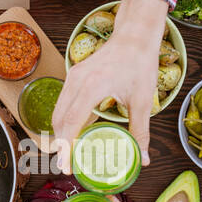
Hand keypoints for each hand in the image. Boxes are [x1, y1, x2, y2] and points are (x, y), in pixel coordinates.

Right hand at [51, 0, 167, 172]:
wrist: (134, 35)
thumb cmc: (139, 63)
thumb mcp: (143, 100)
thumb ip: (140, 131)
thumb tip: (143, 158)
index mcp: (92, 86)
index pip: (71, 123)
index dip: (66, 147)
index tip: (67, 166)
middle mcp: (77, 81)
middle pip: (58, 120)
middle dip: (60, 144)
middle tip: (68, 166)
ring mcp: (73, 76)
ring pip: (58, 111)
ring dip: (61, 133)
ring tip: (69, 153)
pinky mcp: (74, 75)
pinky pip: (63, 102)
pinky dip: (65, 120)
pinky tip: (75, 132)